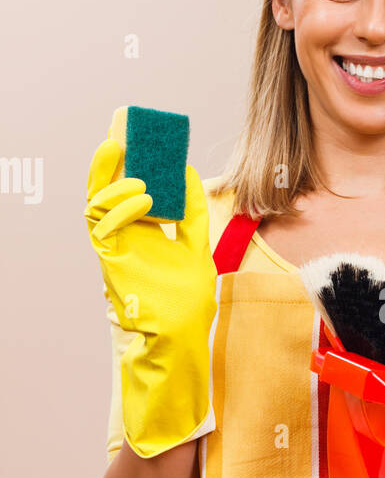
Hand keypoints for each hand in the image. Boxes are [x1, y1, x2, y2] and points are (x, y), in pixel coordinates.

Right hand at [85, 136, 217, 457]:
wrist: (181, 343)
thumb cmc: (188, 303)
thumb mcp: (196, 247)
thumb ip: (190, 212)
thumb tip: (189, 173)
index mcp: (140, 234)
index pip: (126, 189)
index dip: (126, 162)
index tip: (136, 135)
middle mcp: (122, 240)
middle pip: (105, 190)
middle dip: (108, 161)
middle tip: (121, 134)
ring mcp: (114, 252)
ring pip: (96, 205)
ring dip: (115, 184)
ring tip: (141, 175)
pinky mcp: (111, 264)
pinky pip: (102, 228)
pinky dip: (119, 208)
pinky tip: (143, 199)